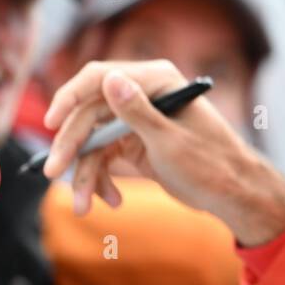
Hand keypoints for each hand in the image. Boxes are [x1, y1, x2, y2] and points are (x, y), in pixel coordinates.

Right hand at [42, 60, 284, 245]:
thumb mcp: (170, 141)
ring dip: (85, 174)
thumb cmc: (211, 164)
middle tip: (53, 174)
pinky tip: (112, 201)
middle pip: (90, 113)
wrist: (233, 193)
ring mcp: (138, 118)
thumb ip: (137, 111)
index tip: (52, 123)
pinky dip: (102, 180)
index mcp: (157, 80)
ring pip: (93, 141)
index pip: (100, 78)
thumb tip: (110, 80)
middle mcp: (144, 93)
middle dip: (72, 147)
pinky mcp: (135, 142)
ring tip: (83, 206)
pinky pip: (104, 157)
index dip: (71, 97)